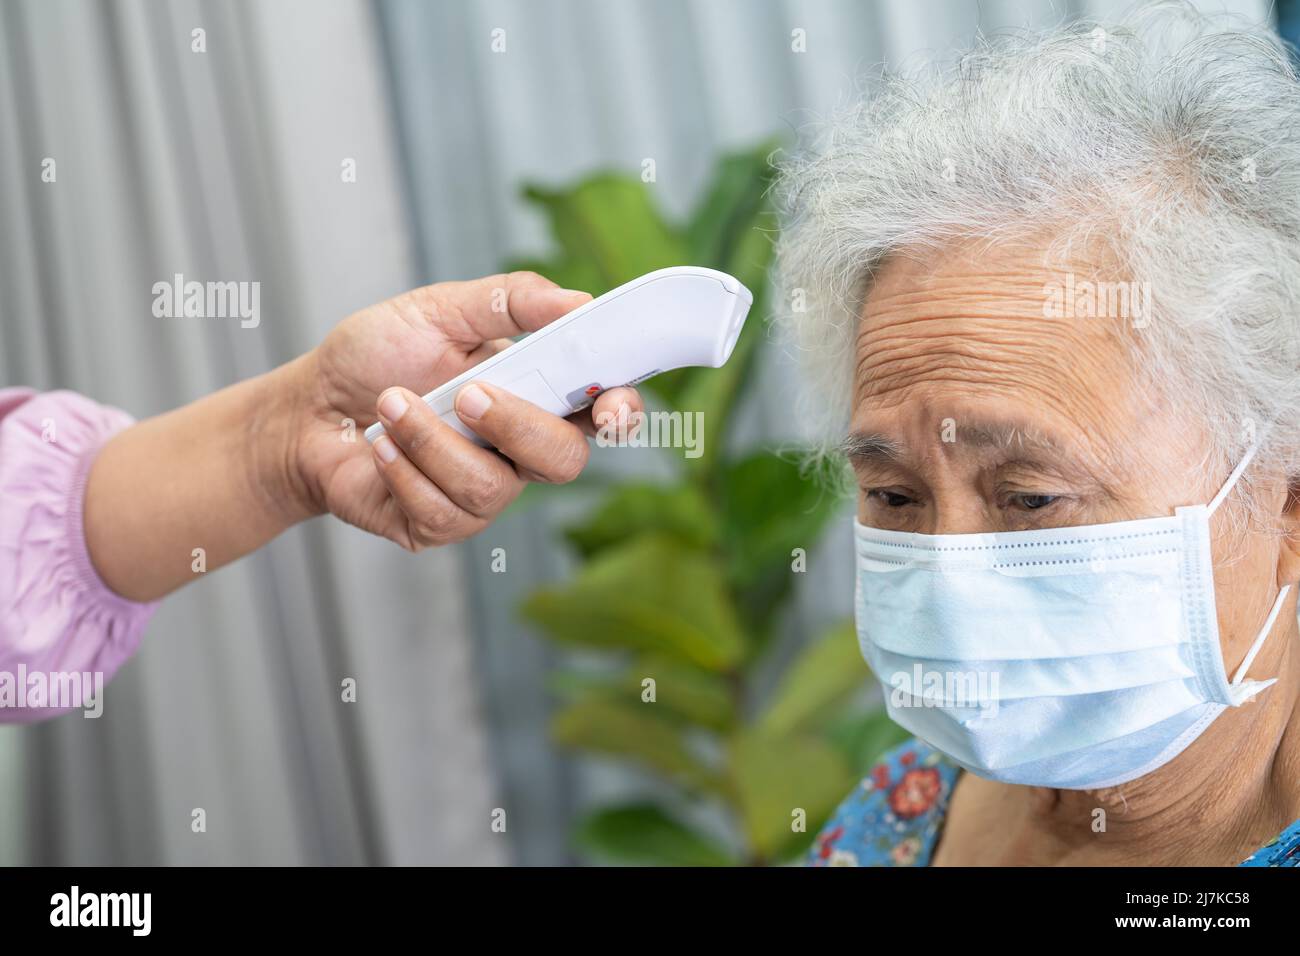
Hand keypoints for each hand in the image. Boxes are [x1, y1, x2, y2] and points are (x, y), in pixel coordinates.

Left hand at [286, 272, 643, 550]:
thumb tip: (577, 300)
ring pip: (492, 487)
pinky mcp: (439, 525)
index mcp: (536, 392)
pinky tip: (380, 446)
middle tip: (467, 393)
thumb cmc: (376, 358)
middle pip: (564, 461)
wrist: (306, 408)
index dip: (621, 413)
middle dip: (517, 425)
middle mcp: (518, 450)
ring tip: (391, 405)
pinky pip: (441, 511)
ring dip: (433, 440)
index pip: (603, 411)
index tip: (609, 406)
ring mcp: (482, 494)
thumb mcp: (439, 310)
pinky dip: (402, 469)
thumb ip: (510, 301)